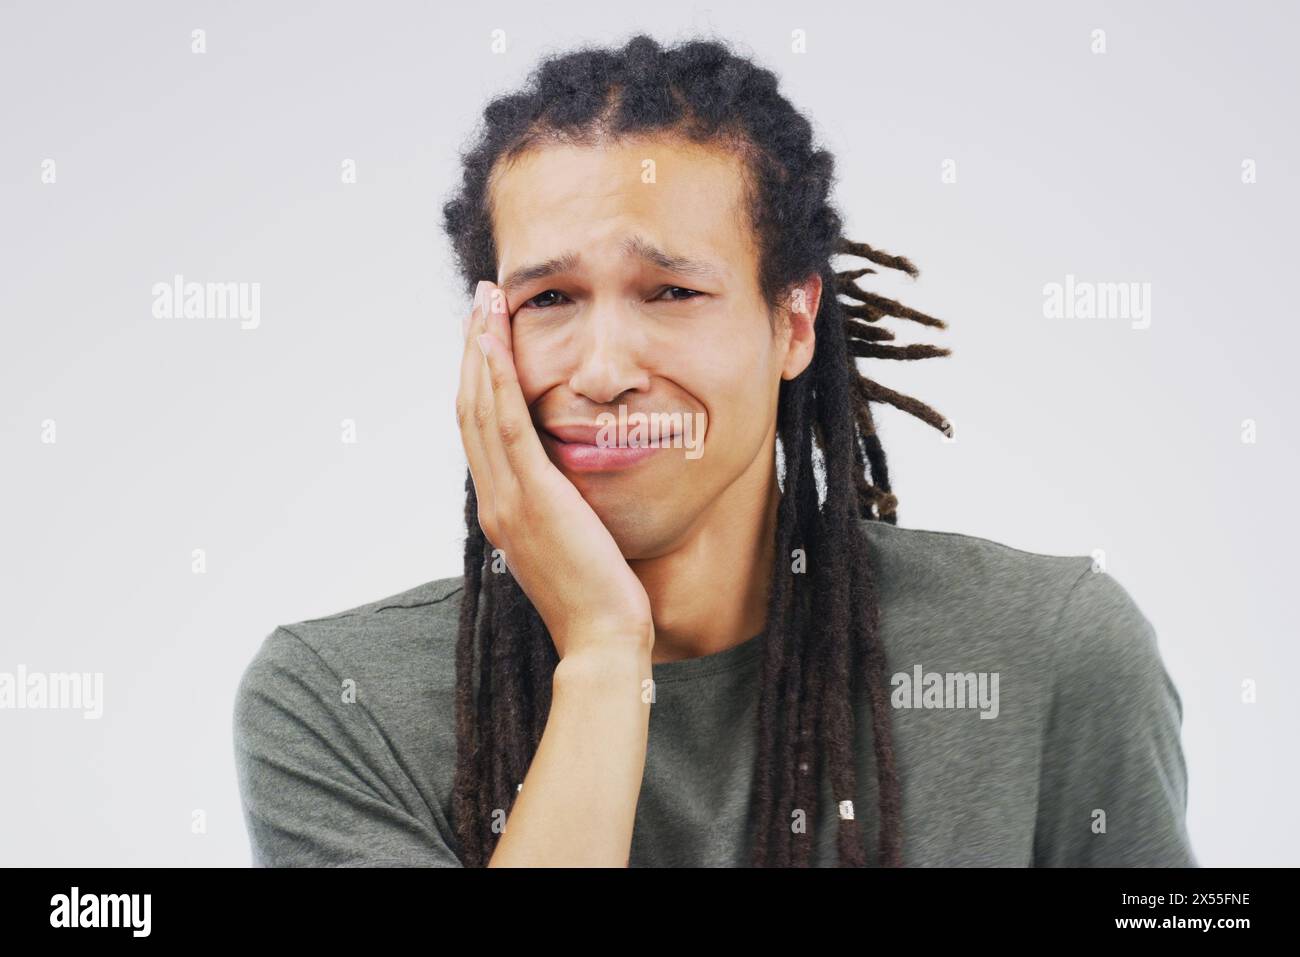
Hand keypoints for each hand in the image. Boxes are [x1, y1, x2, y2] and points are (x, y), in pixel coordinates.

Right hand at [455, 280, 653, 658]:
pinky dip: (496, 380)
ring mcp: (508, 499)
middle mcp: (494, 501)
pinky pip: (507, 427)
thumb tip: (571, 487)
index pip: (479, 432)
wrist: (603, 640)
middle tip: (479, 301)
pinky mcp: (534, 497)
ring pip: (480, 408)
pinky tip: (496, 343)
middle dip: (473, 350)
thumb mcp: (572, 544)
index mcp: (501, 511)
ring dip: (480, 349)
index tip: (485, 336)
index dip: (477, 378)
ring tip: (485, 302)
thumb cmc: (599, 597)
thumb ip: (561, 510)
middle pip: (469, 409)